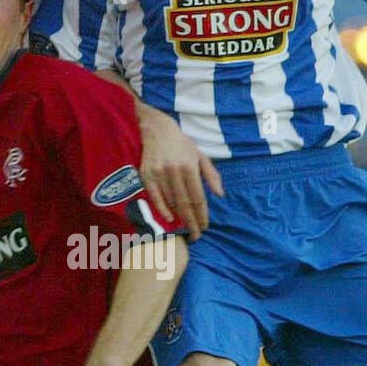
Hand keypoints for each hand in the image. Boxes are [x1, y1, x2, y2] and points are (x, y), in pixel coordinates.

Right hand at [138, 106, 223, 240]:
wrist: (156, 130)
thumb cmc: (182, 144)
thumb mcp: (200, 156)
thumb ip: (211, 175)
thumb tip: (220, 194)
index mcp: (190, 166)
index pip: (198, 197)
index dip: (202, 214)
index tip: (205, 226)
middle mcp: (174, 171)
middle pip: (184, 203)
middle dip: (191, 222)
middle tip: (196, 235)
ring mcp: (159, 173)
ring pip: (170, 201)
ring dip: (179, 216)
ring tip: (186, 228)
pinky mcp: (146, 174)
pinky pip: (155, 196)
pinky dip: (162, 209)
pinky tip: (169, 218)